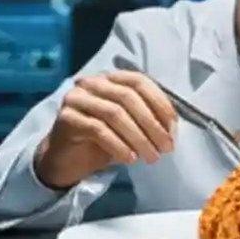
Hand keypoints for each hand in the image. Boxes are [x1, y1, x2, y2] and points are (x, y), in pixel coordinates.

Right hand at [34, 71, 177, 189]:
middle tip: (166, 146)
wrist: (66, 159)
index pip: (139, 81)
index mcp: (110, 79)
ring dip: (138, 137)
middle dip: (152, 123)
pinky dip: (118, 145)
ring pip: (114, 113)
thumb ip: (147, 119)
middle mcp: (92, 83)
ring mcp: (77, 99)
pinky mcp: (67, 118)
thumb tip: (171, 128)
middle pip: (127, 97)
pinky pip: (98, 129)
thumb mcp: (129, 127)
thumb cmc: (101, 141)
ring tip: (151, 157)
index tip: (173, 125)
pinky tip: (130, 159)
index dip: (159, 101)